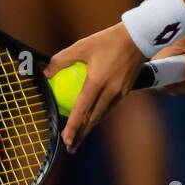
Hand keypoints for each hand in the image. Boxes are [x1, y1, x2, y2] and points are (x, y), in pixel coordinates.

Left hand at [45, 22, 145, 153]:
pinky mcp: (127, 90)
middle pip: (94, 119)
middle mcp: (110, 91)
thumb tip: (46, 73)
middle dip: (82, 135)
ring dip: (91, 127)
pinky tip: (94, 116)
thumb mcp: (81, 46)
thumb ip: (61, 60)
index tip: (66, 139)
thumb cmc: (108, 40)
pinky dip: (100, 115)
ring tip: (81, 136)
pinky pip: (110, 106)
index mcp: (97, 82)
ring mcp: (120, 92)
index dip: (74, 127)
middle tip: (71, 147)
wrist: (138, 37)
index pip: (82, 110)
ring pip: (103, 115)